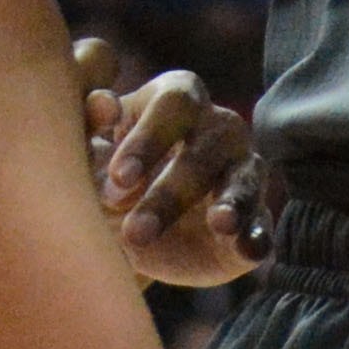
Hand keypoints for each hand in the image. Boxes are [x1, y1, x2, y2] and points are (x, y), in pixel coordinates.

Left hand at [75, 35, 271, 287]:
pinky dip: (255, 237)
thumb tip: (101, 105)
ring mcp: (242, 172)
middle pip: (206, 147)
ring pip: (241, 181)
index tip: (118, 180)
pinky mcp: (252, 221)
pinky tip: (248, 250)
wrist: (130, 235)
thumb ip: (88, 130)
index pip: (174, 103)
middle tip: (134, 231)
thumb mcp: (90, 157)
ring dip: (229, 204)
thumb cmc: (109, 177)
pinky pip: (260, 225)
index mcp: (176, 99)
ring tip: (219, 224)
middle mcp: (218, 128)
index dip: (149, 138)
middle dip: (171, 191)